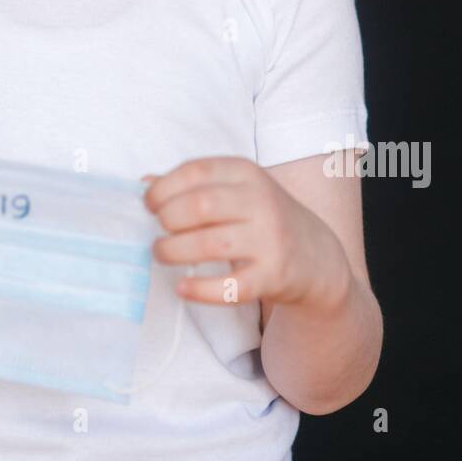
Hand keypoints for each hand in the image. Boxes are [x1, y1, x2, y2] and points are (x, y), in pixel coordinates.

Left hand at [141, 156, 349, 308]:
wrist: (317, 256)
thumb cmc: (263, 218)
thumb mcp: (236, 189)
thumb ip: (193, 185)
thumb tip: (144, 184)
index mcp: (246, 173)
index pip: (195, 171)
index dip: (163, 187)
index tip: (148, 204)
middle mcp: (261, 201)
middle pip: (199, 206)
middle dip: (167, 220)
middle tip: (158, 231)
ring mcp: (269, 239)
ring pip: (210, 244)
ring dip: (174, 251)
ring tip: (160, 254)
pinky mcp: (274, 276)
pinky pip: (231, 286)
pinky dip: (200, 289)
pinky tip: (181, 287)